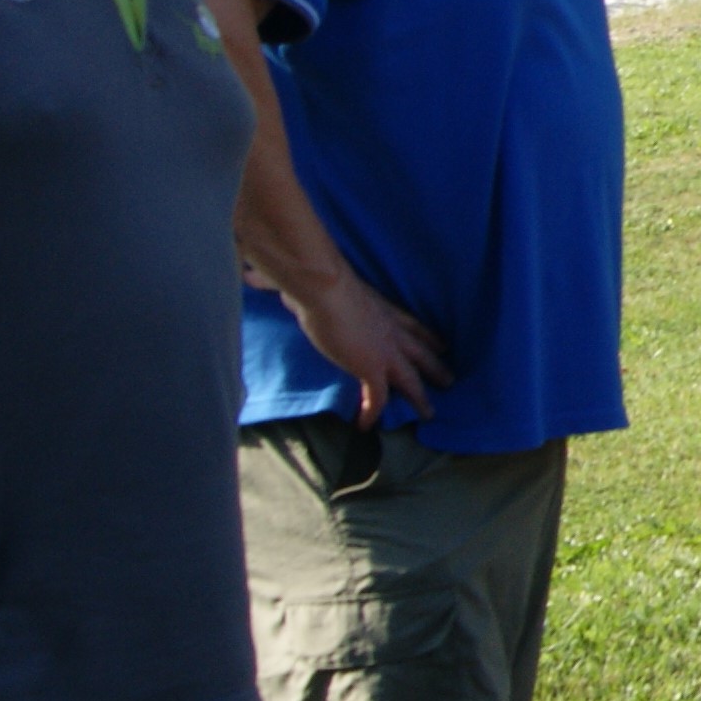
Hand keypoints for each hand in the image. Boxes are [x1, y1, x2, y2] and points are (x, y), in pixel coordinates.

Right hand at [288, 272, 450, 429]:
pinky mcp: (372, 368)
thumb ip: (291, 285)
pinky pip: (378, 398)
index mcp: (383, 310)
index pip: (412, 325)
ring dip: (421, 397)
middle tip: (450, 381)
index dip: (427, 337)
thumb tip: (250, 276)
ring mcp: (385, 351)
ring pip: (411, 380)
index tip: (441, 345)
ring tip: (429, 413)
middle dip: (436, 367)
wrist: (325, 288)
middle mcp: (391, 331)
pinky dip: (373, 412)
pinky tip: (365, 425)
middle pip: (422, 352)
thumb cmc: (320, 280)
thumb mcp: (313, 282)